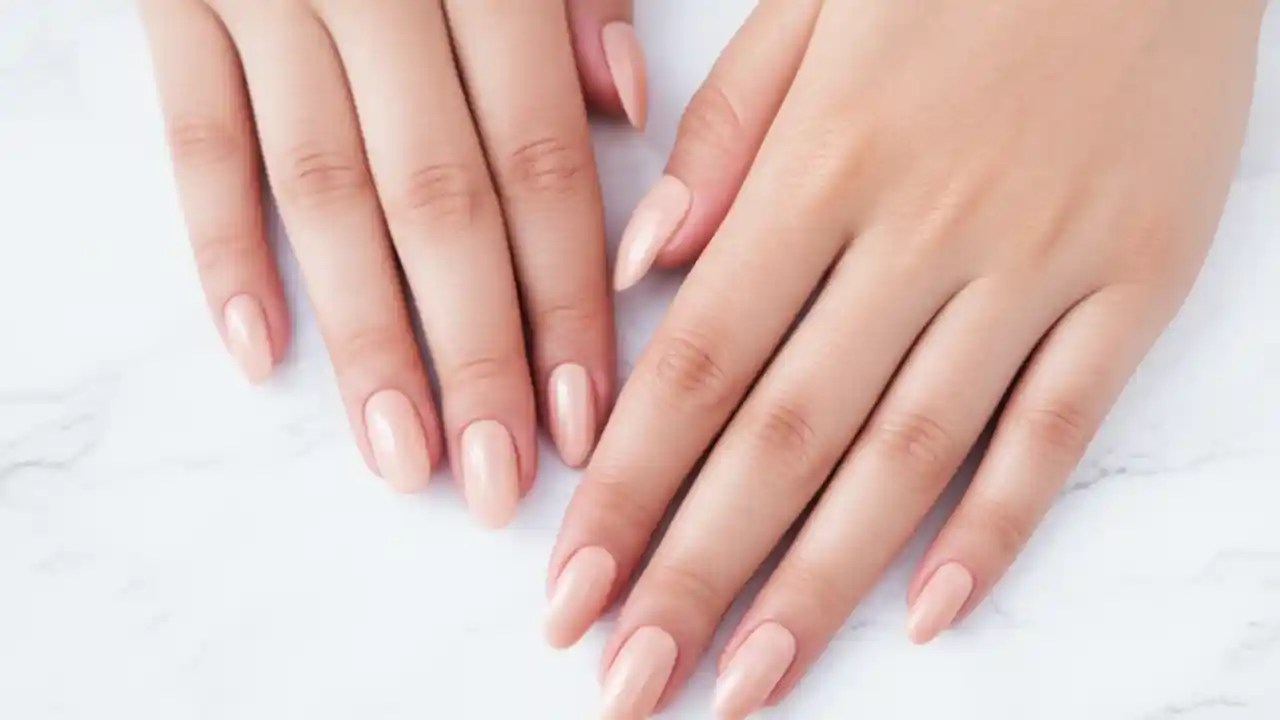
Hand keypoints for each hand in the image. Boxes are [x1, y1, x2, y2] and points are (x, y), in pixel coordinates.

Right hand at [140, 0, 646, 525]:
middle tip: (506, 484)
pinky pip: (194, 134)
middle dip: (478, 355)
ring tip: (403, 458)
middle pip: (439, 205)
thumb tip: (625, 114)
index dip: (567, 301)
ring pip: (321, 193)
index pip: (541, 166)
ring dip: (364, 336)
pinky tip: (255, 355)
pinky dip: (217, 244)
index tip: (592, 421)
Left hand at [548, 0, 1265, 715]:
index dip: (625, 487)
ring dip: (819, 584)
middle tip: (625, 685)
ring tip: (748, 684)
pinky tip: (932, 613)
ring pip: (909, 454)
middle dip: (694, 572)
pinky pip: (1059, 425)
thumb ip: (724, 138)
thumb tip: (640, 271)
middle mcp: (920, 230)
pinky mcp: (1138, 281)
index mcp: (823, 164)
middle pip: (784, 435)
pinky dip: (999, 524)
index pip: (695, 362)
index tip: (568, 586)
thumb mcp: (814, 6)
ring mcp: (1037, 265)